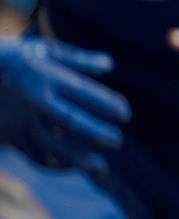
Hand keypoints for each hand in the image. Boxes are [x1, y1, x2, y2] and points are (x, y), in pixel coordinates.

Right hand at [0, 36, 129, 175]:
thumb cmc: (10, 56)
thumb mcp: (43, 50)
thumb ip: (78, 60)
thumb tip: (110, 65)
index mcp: (46, 77)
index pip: (84, 92)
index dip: (107, 104)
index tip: (126, 115)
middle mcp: (34, 100)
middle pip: (70, 119)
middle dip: (96, 131)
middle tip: (118, 141)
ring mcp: (19, 119)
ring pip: (50, 145)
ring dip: (77, 159)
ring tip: (101, 168)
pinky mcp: (7, 134)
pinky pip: (34, 155)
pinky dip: (55, 164)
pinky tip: (72, 167)